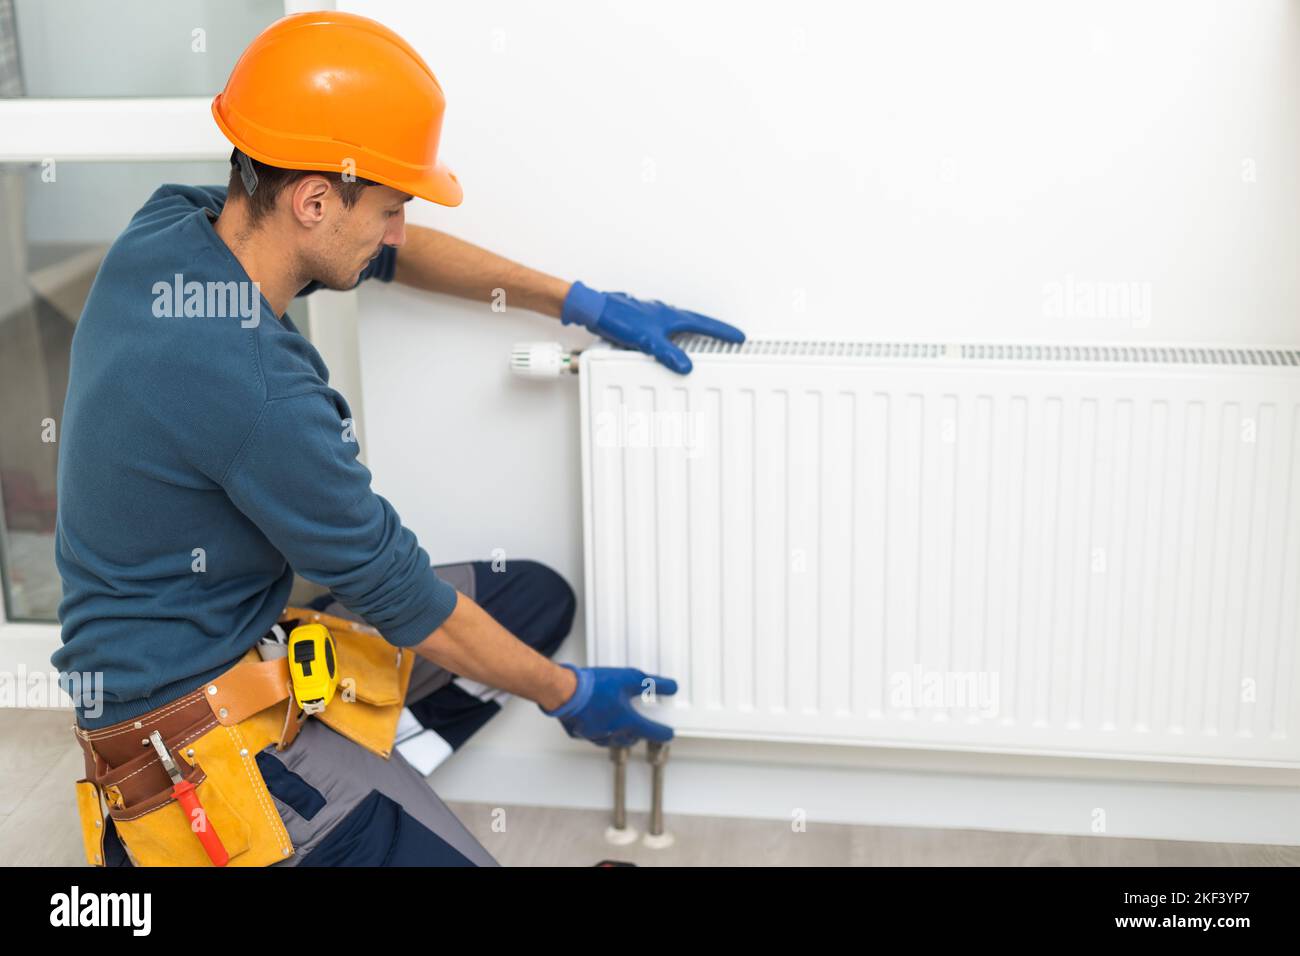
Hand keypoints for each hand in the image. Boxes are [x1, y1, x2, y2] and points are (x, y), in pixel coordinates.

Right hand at [538, 664, 677, 746]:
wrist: (565, 691)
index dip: (663, 733)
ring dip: (620, 733)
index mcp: (628, 722)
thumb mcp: (630, 678)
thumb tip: (671, 686)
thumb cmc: (595, 686)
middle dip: (639, 732)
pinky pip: (594, 736)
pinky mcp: (580, 734)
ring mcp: (596, 736)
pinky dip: (600, 730)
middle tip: (641, 723)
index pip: (653, 732)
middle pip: (633, 738)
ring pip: (614, 740)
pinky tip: (596, 719)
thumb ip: (653, 684)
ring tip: (620, 721)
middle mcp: (613, 733)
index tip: (668, 734)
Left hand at [560, 280, 744, 374]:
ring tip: (702, 345)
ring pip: (679, 328)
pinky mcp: (642, 323)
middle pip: (695, 324)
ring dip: (691, 336)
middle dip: (711, 333)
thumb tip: (686, 367)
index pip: (705, 325)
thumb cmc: (619, 318)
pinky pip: (665, 332)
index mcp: (672, 317)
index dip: (722, 332)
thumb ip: (668, 354)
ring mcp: (654, 318)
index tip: (739, 336)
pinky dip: (672, 339)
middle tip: (725, 340)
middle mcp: (665, 315)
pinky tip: (667, 347)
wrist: (596, 309)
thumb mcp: (647, 340)